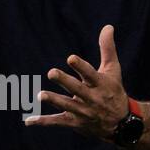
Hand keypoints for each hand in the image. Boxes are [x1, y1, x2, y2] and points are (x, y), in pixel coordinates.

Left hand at [27, 24, 129, 138]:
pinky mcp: (74, 122)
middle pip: (77, 89)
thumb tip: (107, 26)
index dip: (80, 67)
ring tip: (40, 95)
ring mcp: (83, 111)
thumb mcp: (113, 69)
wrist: (121, 123)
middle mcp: (92, 98)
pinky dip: (43, 122)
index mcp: (100, 84)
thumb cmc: (113, 90)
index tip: (70, 58)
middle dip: (64, 81)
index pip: (90, 74)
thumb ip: (107, 48)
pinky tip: (29, 121)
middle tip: (51, 72)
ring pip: (66, 105)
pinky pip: (57, 121)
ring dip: (54, 100)